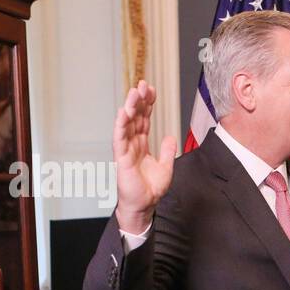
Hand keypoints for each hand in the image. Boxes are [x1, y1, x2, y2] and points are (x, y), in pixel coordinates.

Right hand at [113, 80, 176, 234]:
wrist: (144, 205)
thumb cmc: (150, 189)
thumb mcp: (165, 167)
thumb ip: (167, 151)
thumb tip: (170, 137)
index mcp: (142, 144)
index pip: (144, 119)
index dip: (147, 104)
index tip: (151, 90)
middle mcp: (133, 143)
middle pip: (135, 117)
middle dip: (139, 100)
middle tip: (143, 84)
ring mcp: (126, 149)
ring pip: (126, 124)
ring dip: (130, 107)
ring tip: (134, 92)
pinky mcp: (122, 158)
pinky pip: (120, 139)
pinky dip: (120, 125)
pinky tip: (122, 113)